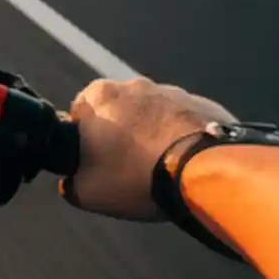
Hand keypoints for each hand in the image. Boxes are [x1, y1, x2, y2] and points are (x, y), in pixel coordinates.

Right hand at [60, 77, 234, 219]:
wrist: (208, 172)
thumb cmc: (138, 176)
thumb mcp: (86, 192)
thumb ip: (70, 183)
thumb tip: (71, 182)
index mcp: (98, 97)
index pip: (77, 115)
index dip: (83, 142)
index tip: (94, 163)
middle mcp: (133, 85)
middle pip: (116, 112)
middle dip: (119, 135)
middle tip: (127, 168)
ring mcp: (173, 92)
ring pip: (152, 116)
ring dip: (152, 136)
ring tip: (161, 170)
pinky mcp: (204, 104)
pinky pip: (184, 122)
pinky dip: (182, 139)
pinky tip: (185, 165)